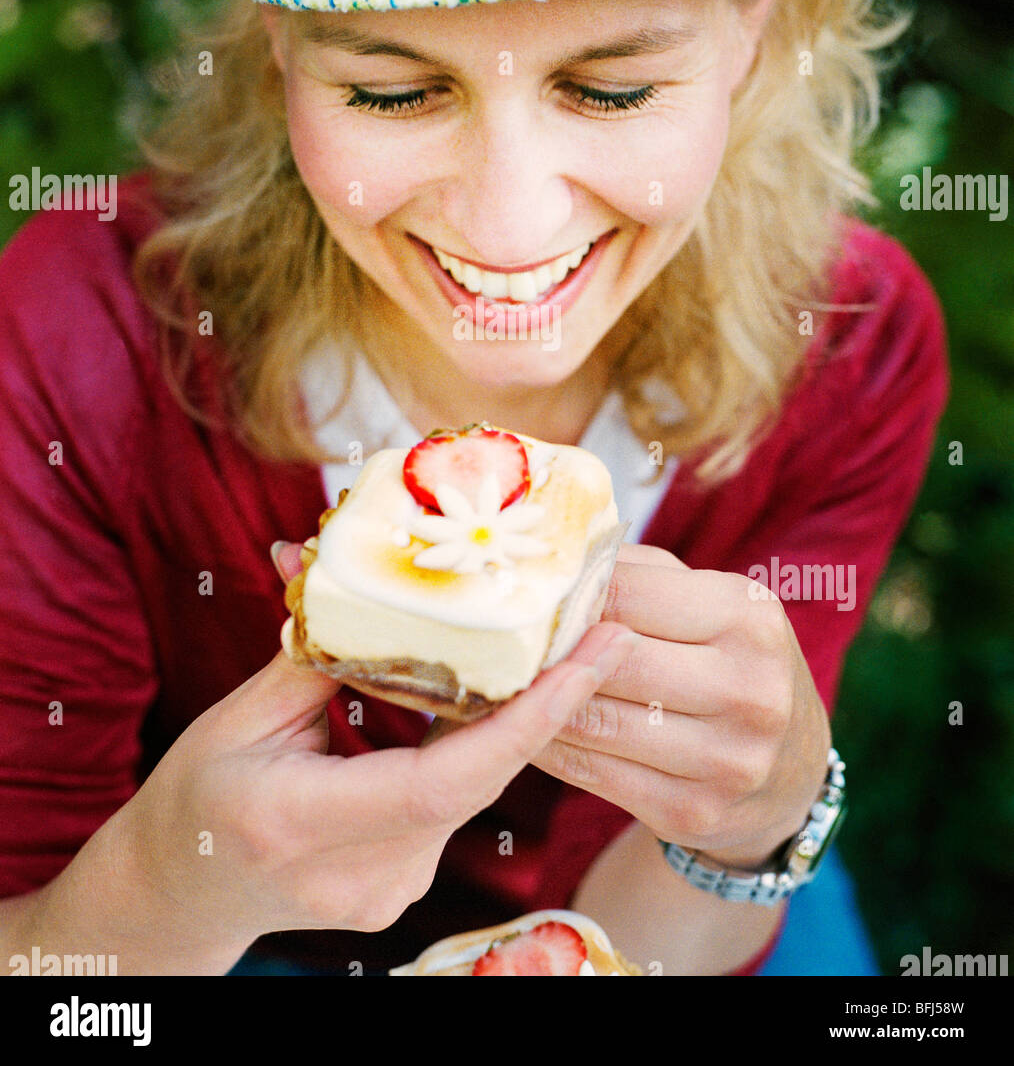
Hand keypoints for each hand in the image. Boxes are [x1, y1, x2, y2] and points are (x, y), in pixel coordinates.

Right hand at [116, 544, 635, 955]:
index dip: (522, 721)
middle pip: (476, 780)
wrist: (179, 891)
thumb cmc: (196, 796)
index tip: (584, 660)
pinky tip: (494, 696)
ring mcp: (386, 892)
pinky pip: (456, 802)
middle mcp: (359, 874)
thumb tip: (357, 572)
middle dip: (545, 703)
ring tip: (561, 647)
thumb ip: (312, 656)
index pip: (442, 781)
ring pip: (473, 789)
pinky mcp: (402, 886)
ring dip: (514, 720)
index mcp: (302, 824)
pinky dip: (477, 746)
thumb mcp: (237, 717)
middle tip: (602, 629)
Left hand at [530, 542, 831, 869]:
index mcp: (748, 615)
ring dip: (536, 702)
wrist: (790, 767)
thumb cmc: (727, 658)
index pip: (626, 592)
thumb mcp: (708, 600)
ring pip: (592, 721)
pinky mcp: (694, 812)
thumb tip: (550, 560)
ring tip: (500, 680)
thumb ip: (636, 573)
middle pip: (608, 659)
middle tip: (501, 639)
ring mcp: (727, 758)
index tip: (529, 594)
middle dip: (547, 650)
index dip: (569, 594)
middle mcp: (748, 687)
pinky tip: (526, 728)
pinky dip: (547, 748)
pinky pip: (591, 774)